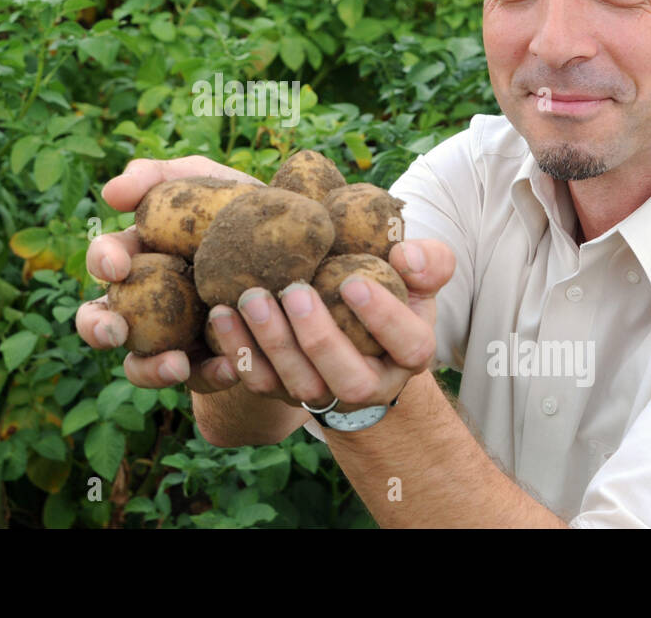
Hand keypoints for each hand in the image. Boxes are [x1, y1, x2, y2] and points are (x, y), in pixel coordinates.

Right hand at [74, 156, 262, 391]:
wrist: (298, 250)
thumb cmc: (236, 206)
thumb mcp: (201, 181)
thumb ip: (155, 176)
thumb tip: (110, 193)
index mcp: (138, 257)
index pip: (104, 260)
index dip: (101, 262)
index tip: (117, 266)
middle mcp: (144, 303)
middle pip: (99, 322)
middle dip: (98, 329)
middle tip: (114, 330)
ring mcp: (172, 338)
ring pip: (140, 366)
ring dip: (151, 369)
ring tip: (176, 364)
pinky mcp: (207, 364)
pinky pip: (200, 379)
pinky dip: (211, 374)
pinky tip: (231, 367)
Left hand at [207, 239, 454, 411]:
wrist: (352, 330)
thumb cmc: (386, 292)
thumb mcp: (416, 278)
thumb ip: (428, 262)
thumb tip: (405, 256)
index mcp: (409, 354)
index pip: (408, 345)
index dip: (383, 318)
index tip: (353, 282)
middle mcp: (370, 385)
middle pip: (348, 380)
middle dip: (319, 338)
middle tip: (295, 290)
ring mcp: (325, 394)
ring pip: (299, 384)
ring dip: (273, 343)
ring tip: (251, 297)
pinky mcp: (284, 392)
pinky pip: (259, 382)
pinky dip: (238, 350)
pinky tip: (222, 314)